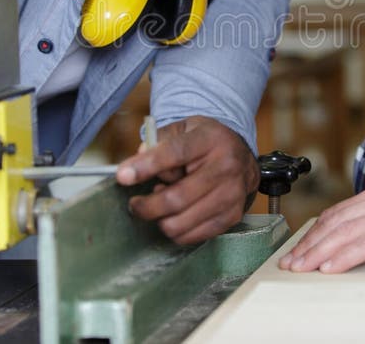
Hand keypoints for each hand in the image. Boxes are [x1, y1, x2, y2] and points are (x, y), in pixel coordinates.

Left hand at [116, 116, 258, 244]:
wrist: (242, 156)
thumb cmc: (205, 143)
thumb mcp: (183, 129)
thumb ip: (157, 142)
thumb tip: (134, 166)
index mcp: (210, 139)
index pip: (175, 153)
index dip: (147, 166)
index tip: (123, 176)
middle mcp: (226, 166)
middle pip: (177, 198)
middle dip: (147, 206)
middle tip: (135, 204)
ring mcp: (232, 193)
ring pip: (182, 222)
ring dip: (161, 219)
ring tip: (161, 205)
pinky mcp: (233, 215)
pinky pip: (194, 235)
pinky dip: (177, 231)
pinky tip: (176, 215)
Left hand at [278, 183, 364, 273]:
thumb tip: (355, 245)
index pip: (339, 214)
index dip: (314, 233)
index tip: (298, 251)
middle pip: (336, 222)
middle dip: (309, 244)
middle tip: (290, 264)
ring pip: (346, 233)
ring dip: (319, 252)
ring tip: (302, 269)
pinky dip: (344, 256)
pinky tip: (330, 267)